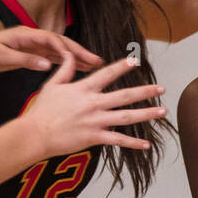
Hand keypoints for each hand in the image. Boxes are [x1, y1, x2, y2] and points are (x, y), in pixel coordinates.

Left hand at [0, 27, 103, 78]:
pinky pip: (53, 58)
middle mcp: (31, 37)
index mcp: (25, 34)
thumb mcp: (1, 58)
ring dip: (76, 58)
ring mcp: (32, 45)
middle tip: (97, 60)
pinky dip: (66, 63)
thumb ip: (24, 60)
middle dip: (79, 51)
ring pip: (59, 51)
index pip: (51, 40)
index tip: (79, 60)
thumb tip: (46, 64)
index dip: (66, 49)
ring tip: (94, 65)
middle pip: (61, 43)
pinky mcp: (31, 53)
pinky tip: (77, 70)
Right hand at [25, 52, 163, 156]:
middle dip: (145, 91)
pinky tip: (146, 144)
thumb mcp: (52, 84)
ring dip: (146, 114)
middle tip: (162, 88)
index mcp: (83, 88)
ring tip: (163, 111)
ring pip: (126, 117)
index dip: (122, 66)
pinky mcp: (94, 138)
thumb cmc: (42, 110)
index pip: (107, 74)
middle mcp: (93, 104)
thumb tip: (69, 53)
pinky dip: (133, 143)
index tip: (136, 61)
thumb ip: (65, 69)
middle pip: (124, 95)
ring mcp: (95, 121)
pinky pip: (117, 140)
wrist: (35, 134)